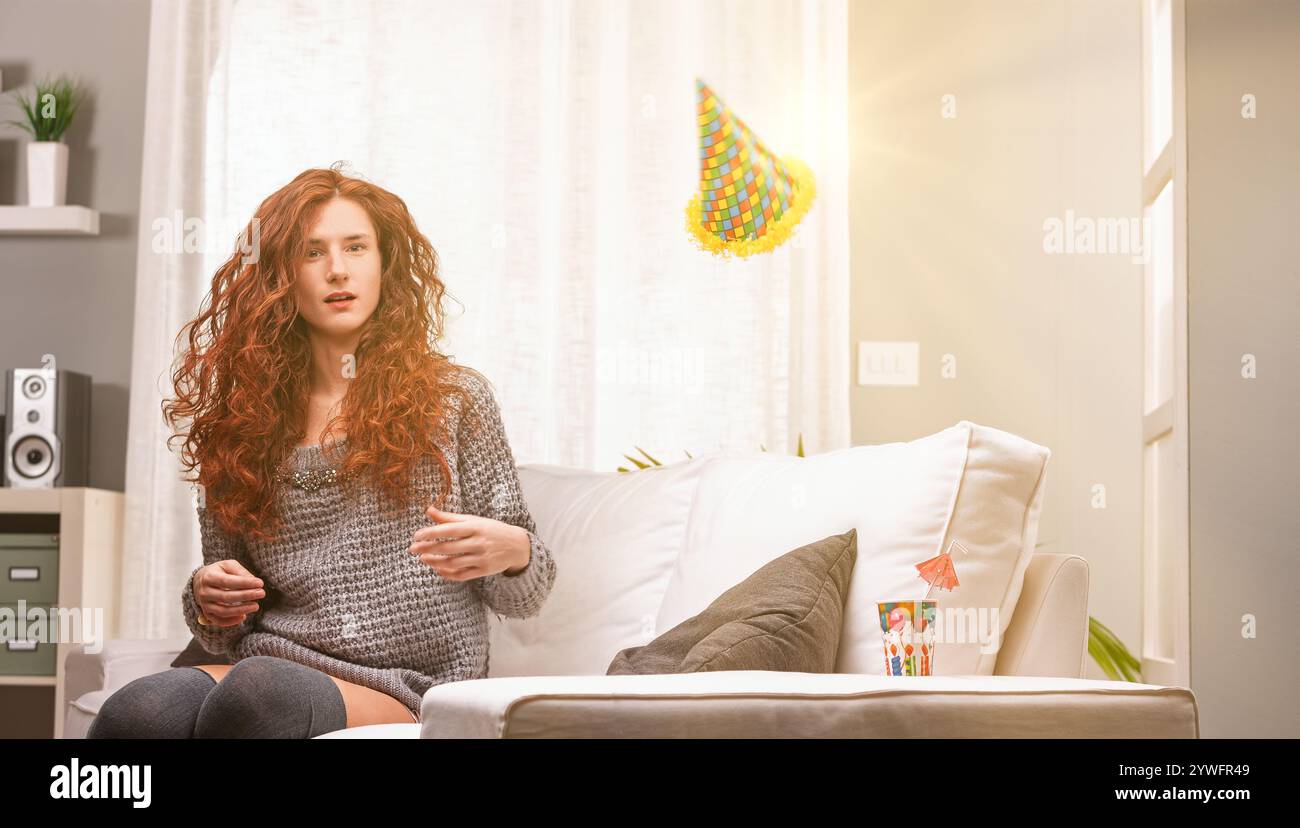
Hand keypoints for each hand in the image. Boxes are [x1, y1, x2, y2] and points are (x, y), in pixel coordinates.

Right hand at [193, 559, 264, 626]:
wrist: (199, 581)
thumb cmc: (218, 572)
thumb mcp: (227, 565)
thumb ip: (239, 571)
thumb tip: (253, 581)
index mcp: (209, 577)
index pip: (227, 581)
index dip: (245, 583)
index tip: (260, 583)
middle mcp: (204, 592)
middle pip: (226, 597)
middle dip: (246, 596)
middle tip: (262, 593)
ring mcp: (204, 604)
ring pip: (223, 611)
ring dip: (241, 609)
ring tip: (256, 606)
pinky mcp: (206, 614)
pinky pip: (218, 621)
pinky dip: (231, 621)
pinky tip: (244, 616)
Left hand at [409, 505, 530, 580]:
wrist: (517, 546)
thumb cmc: (490, 530)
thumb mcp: (473, 520)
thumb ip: (450, 517)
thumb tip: (428, 510)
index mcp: (475, 527)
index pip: (449, 530)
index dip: (431, 533)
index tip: (416, 535)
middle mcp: (478, 542)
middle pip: (448, 548)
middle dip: (427, 548)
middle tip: (412, 549)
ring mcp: (481, 558)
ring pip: (452, 563)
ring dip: (434, 562)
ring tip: (423, 558)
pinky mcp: (483, 570)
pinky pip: (461, 575)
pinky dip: (447, 574)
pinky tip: (437, 569)